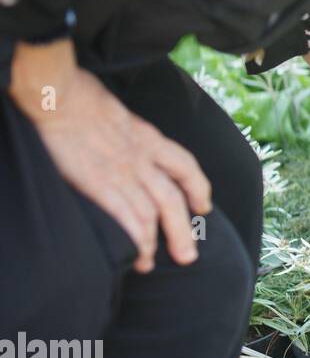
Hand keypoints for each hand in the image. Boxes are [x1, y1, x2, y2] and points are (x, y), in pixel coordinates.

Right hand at [9, 40, 211, 272]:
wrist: (59, 94)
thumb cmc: (76, 94)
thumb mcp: (114, 109)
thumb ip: (122, 130)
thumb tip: (115, 135)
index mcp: (147, 137)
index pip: (185, 165)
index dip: (199, 188)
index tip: (203, 206)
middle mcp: (142, 158)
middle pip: (173, 199)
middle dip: (183, 230)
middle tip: (188, 255)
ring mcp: (124, 172)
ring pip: (153, 215)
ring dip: (155, 243)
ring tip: (152, 264)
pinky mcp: (101, 183)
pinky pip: (127, 219)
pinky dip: (136, 241)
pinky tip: (135, 257)